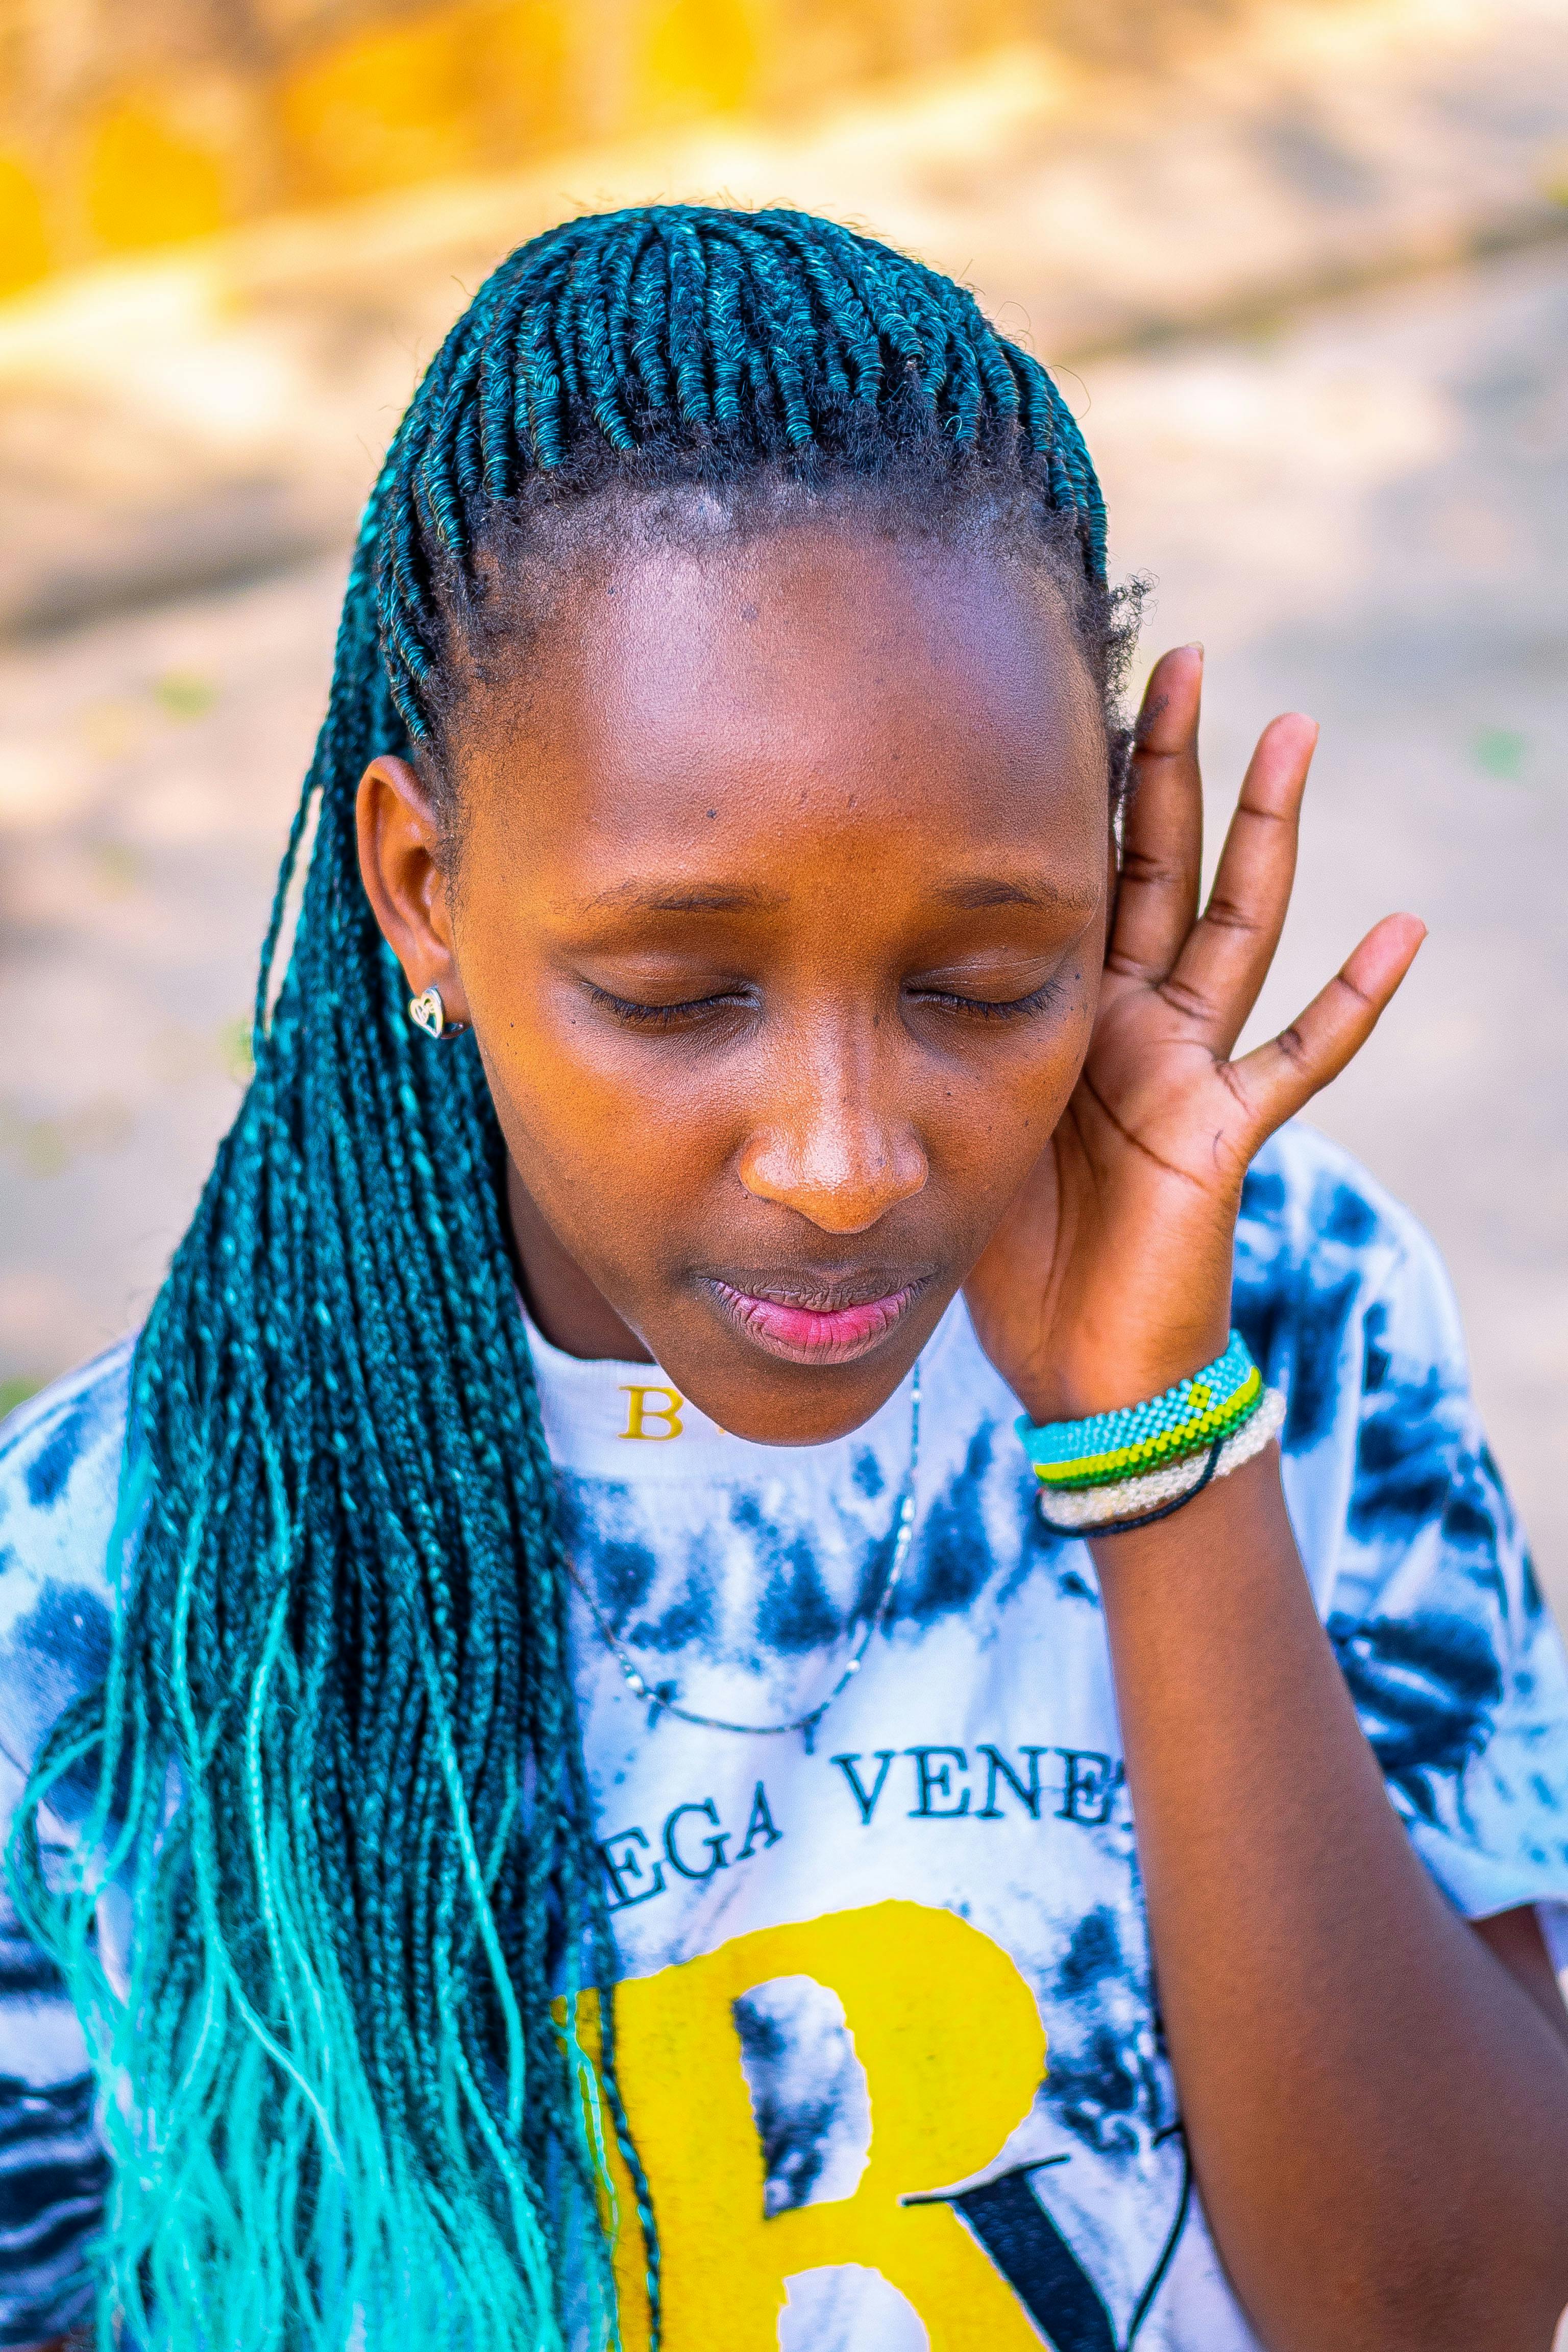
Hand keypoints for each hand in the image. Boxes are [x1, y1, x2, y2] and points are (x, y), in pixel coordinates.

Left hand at [964, 644, 1423, 1424]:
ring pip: (1234, 925)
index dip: (1082, 791)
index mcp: (1063, 1014)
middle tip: (1184, 657)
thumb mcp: (960, 1120)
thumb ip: (949, 1041)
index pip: (1078, 877)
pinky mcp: (1222, 1130)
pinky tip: (1399, 931)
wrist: (1076, 1368)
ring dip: (1265, 833)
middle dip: (1171, 765)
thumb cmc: (1011, 1255)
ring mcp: (1187, 1069)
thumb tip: (866, 955)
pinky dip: (1352, 999)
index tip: (1077, 687)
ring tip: (1292, 732)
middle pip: (1160, 867)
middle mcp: (1132, 1022)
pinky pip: (1299, 1056)